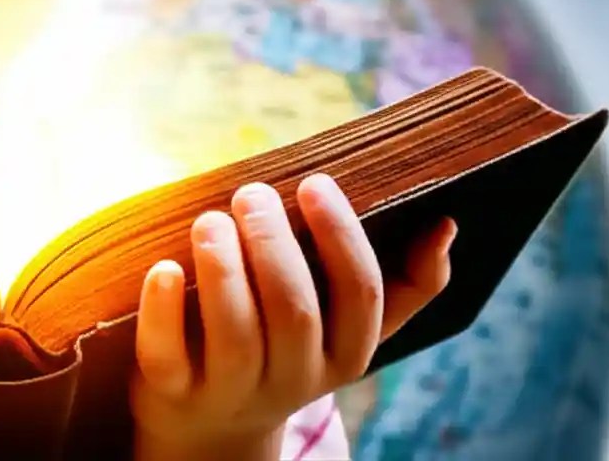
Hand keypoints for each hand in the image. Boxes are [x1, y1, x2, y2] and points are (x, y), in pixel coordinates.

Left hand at [131, 174, 454, 460]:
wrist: (211, 426)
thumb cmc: (283, 349)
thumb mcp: (342, 330)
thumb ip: (399, 286)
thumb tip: (446, 226)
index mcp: (344, 354)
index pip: (360, 295)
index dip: (341, 236)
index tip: (315, 183)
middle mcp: (293, 378)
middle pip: (295, 311)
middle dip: (274, 243)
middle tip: (251, 193)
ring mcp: (230, 389)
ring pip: (235, 333)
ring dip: (224, 268)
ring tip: (211, 220)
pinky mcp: (172, 391)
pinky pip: (167, 355)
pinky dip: (164, 309)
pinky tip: (162, 268)